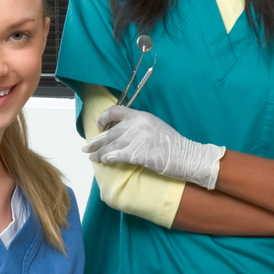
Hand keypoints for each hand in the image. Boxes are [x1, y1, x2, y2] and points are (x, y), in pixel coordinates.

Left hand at [83, 106, 224, 189]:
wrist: (187, 156)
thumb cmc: (173, 145)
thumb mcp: (155, 127)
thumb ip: (139, 126)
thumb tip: (123, 133)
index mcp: (141, 116)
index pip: (115, 111)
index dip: (103, 118)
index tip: (99, 127)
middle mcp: (137, 125)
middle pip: (109, 132)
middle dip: (95, 141)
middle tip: (86, 148)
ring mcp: (137, 139)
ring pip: (110, 146)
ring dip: (99, 153)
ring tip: (92, 158)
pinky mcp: (139, 153)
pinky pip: (117, 156)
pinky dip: (108, 159)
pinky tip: (104, 162)